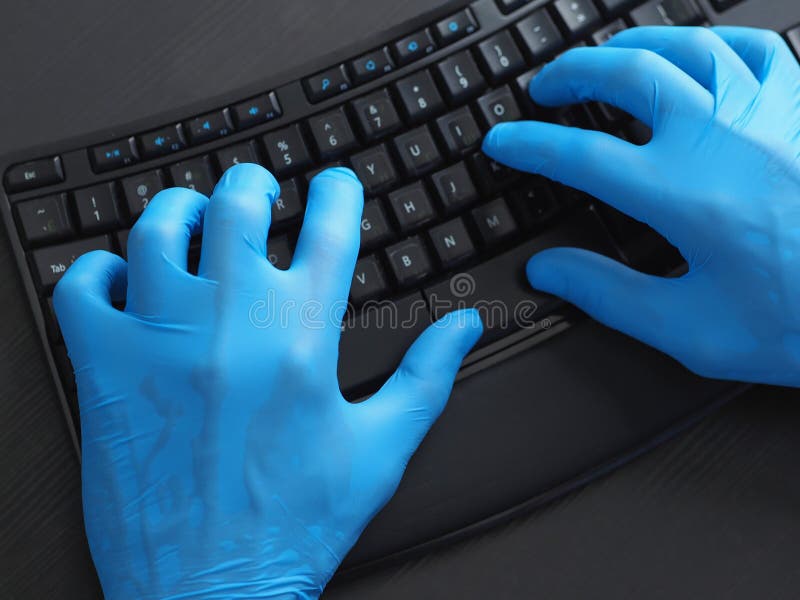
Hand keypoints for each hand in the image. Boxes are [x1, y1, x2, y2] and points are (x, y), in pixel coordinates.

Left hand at [54, 164, 481, 598]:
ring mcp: (160, 342)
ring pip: (155, 228)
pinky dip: (96, 270)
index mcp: (302, 339)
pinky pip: (82, 289)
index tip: (333, 183)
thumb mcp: (379, 452)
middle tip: (256, 191)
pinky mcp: (104, 372)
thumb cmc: (294, 527)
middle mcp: (230, 324)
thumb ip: (427, 377)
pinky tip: (119, 280)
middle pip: (235, 205)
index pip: (328, 228)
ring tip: (189, 217)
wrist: (211, 592)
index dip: (335, 189)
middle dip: (251, 183)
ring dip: (175, 210)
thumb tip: (462, 327)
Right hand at [482, 26, 799, 385]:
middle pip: (628, 74)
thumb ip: (610, 296)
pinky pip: (757, 48)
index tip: (503, 142)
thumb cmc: (799, 323)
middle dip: (571, 73)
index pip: (580, 155)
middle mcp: (724, 141)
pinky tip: (695, 52)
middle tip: (544, 87)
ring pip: (688, 46)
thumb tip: (550, 271)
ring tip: (605, 57)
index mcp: (685, 197)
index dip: (530, 146)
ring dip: (633, 46)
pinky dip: (714, 41)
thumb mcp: (689, 330)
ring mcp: (770, 116)